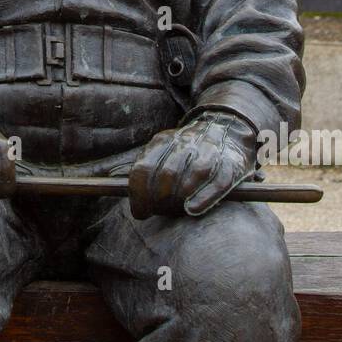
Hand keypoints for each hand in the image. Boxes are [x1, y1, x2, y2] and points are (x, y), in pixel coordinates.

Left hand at [128, 111, 259, 219]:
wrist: (228, 128)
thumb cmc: (188, 149)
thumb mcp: (161, 149)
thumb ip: (140, 164)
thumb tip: (110, 177)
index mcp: (163, 140)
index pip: (144, 168)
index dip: (139, 195)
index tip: (140, 212)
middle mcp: (185, 143)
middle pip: (167, 175)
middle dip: (159, 200)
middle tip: (159, 212)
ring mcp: (209, 152)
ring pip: (191, 176)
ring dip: (179, 200)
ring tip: (175, 212)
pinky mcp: (231, 164)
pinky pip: (216, 183)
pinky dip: (203, 198)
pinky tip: (192, 210)